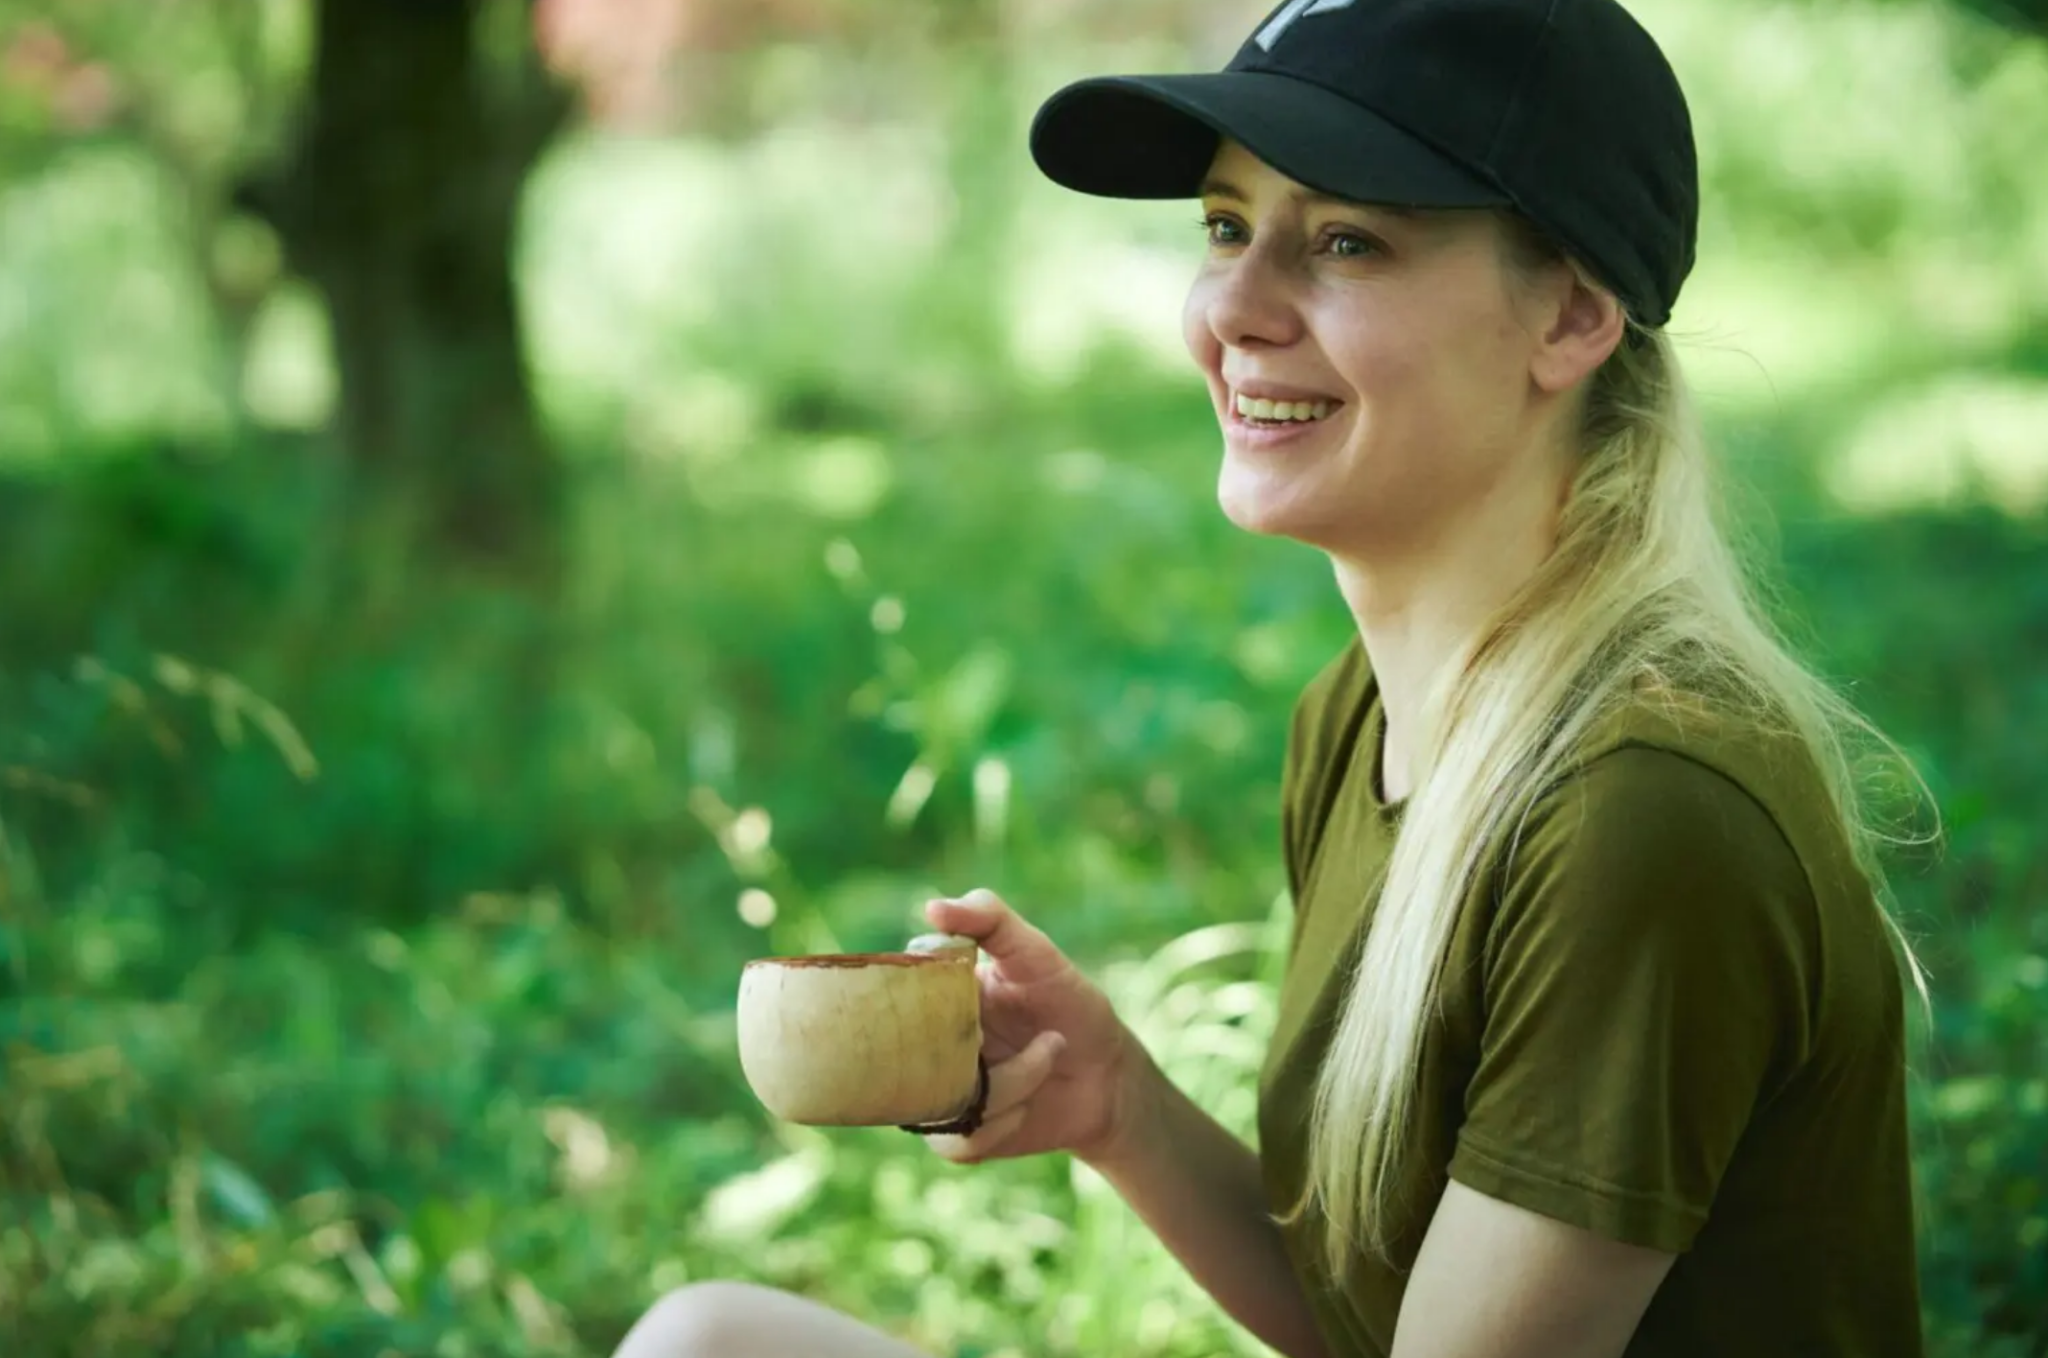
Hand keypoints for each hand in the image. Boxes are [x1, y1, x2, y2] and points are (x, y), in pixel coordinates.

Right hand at [914, 888, 1152, 1167]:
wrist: (1107, 1075)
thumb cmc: (1069, 1004)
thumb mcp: (1035, 952)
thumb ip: (990, 919)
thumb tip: (931, 908)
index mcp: (933, 997)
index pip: (892, 994)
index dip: (915, 1000)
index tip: (968, 996)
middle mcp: (925, 1044)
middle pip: (908, 1054)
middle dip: (970, 1048)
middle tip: (1007, 1034)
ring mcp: (936, 1091)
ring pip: (941, 1100)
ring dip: (1011, 1081)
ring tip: (1050, 1052)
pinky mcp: (956, 1134)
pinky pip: (959, 1139)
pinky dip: (1005, 1122)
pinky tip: (1029, 1106)